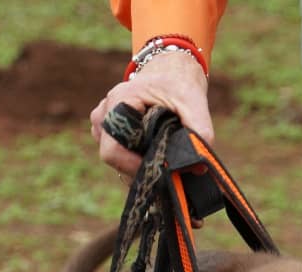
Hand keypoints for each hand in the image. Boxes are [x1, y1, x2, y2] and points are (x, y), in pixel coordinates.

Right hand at [91, 51, 211, 177]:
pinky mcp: (106, 129)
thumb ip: (200, 130)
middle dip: (139, 167)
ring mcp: (101, 122)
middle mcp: (104, 113)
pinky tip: (152, 149)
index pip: (112, 150)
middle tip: (165, 166)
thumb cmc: (179, 84)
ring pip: (115, 158)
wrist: (170, 71)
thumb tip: (199, 168)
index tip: (159, 170)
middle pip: (113, 157)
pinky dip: (134, 158)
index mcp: (119, 102)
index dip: (133, 167)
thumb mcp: (194, 102)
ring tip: (161, 153)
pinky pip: (117, 153)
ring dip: (137, 162)